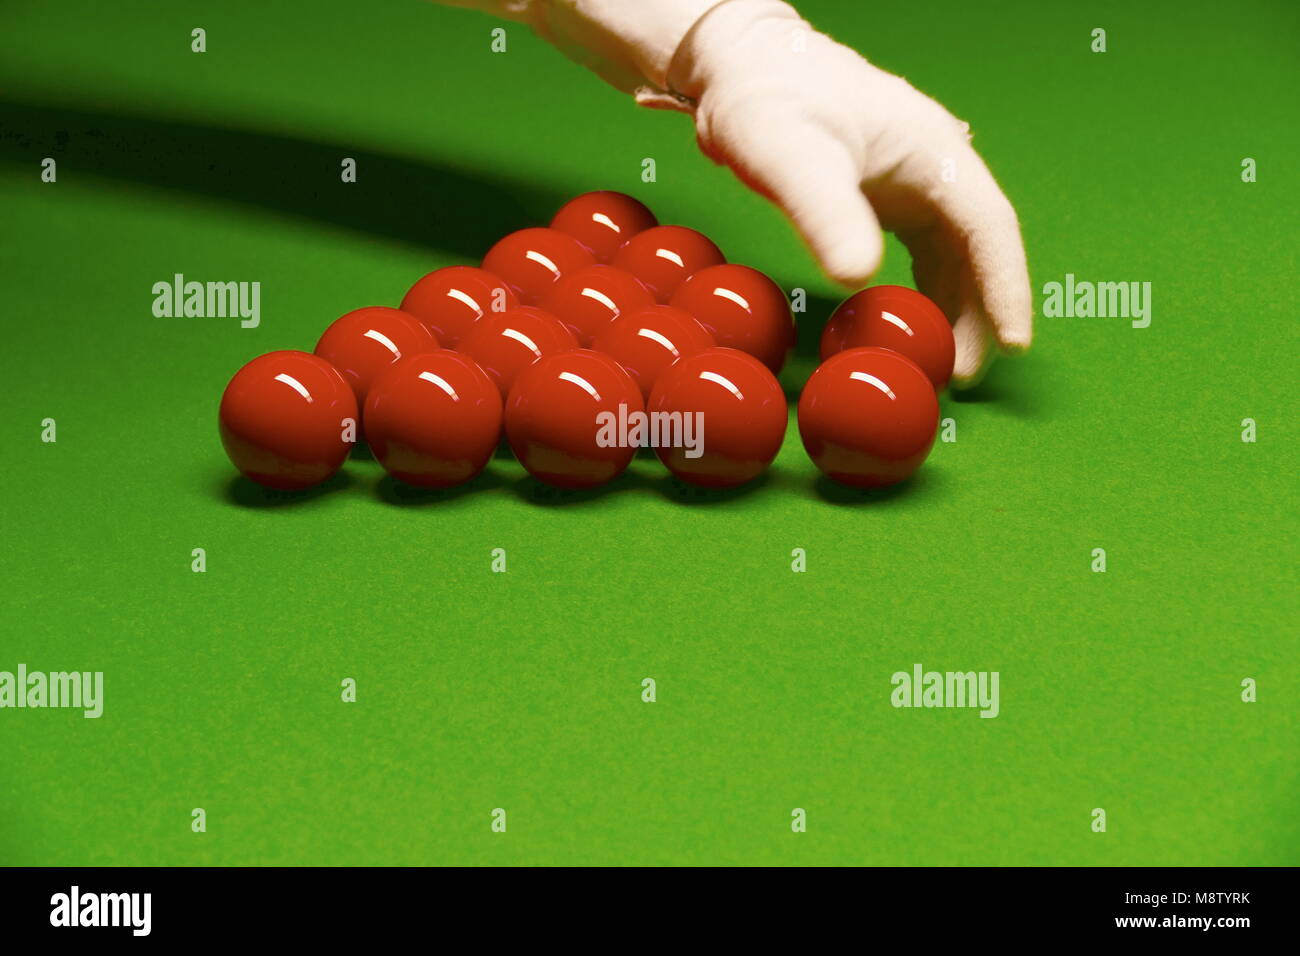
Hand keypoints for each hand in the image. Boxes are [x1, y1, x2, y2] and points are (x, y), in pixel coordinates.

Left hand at [656, 0, 1031, 385]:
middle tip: (963, 374)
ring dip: (954, 305)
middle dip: (981, 311)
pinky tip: (910, 321)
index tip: (1014, 344)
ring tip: (943, 361)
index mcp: (932, 150)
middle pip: (979, 246)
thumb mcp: (789, 155)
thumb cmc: (766, 98)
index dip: (1005, 287)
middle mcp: (934, 163)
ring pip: (953, 251)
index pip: (989, 226)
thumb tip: (858, 278)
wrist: (740, 64)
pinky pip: (924, 248)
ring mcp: (913, 177)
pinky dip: (924, 288)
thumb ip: (824, 213)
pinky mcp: (886, 191)